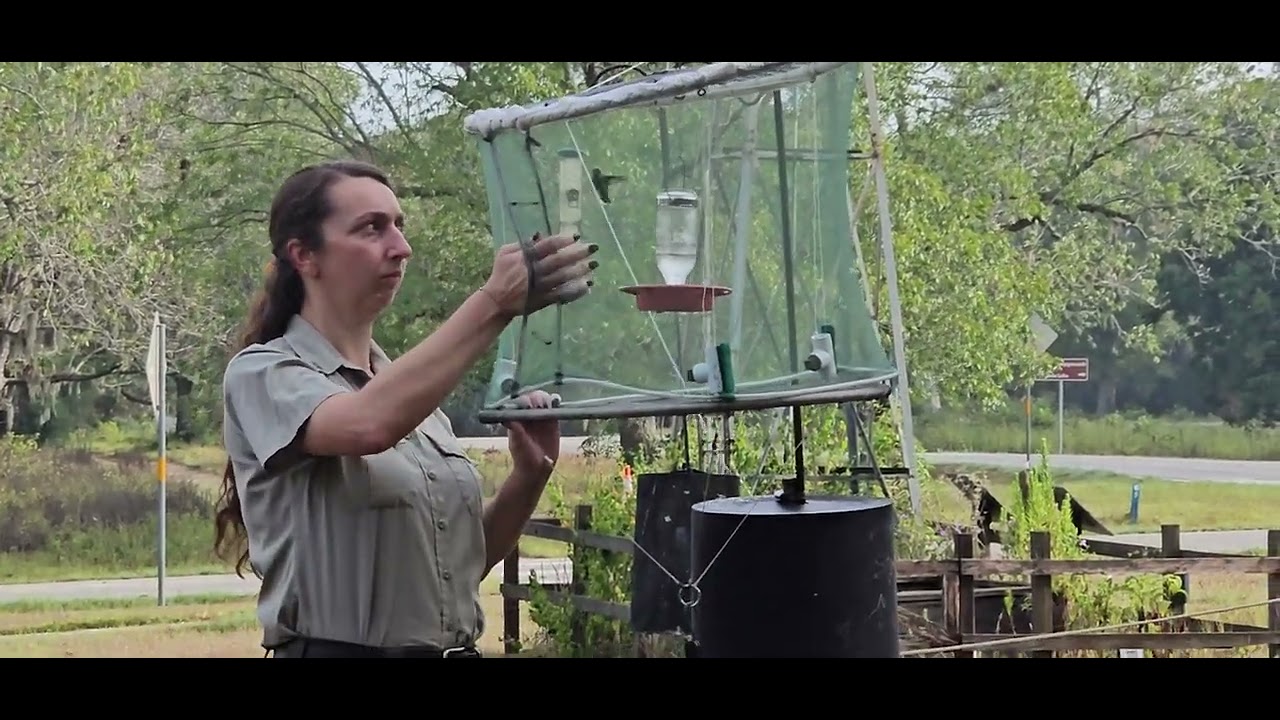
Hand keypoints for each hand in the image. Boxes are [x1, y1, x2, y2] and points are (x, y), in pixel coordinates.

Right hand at [481, 233, 597, 317]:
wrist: (497, 300)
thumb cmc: (501, 273)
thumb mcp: (505, 253)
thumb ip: (522, 244)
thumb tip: (539, 235)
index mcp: (525, 258)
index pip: (547, 246)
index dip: (562, 240)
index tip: (576, 236)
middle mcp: (534, 271)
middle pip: (559, 260)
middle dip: (577, 254)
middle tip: (593, 248)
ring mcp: (540, 287)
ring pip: (563, 277)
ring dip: (579, 270)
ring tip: (593, 265)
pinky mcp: (544, 300)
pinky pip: (562, 295)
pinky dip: (575, 290)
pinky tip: (587, 285)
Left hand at [503, 390, 559, 480]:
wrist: (537, 469)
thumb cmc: (524, 457)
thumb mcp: (518, 443)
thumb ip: (515, 430)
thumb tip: (505, 418)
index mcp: (518, 419)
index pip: (521, 403)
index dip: (525, 400)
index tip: (529, 404)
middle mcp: (529, 416)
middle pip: (534, 399)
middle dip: (538, 397)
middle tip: (541, 404)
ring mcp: (541, 419)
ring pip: (545, 402)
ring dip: (547, 399)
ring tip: (549, 404)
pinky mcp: (552, 423)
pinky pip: (555, 410)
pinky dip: (556, 404)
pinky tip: (557, 402)